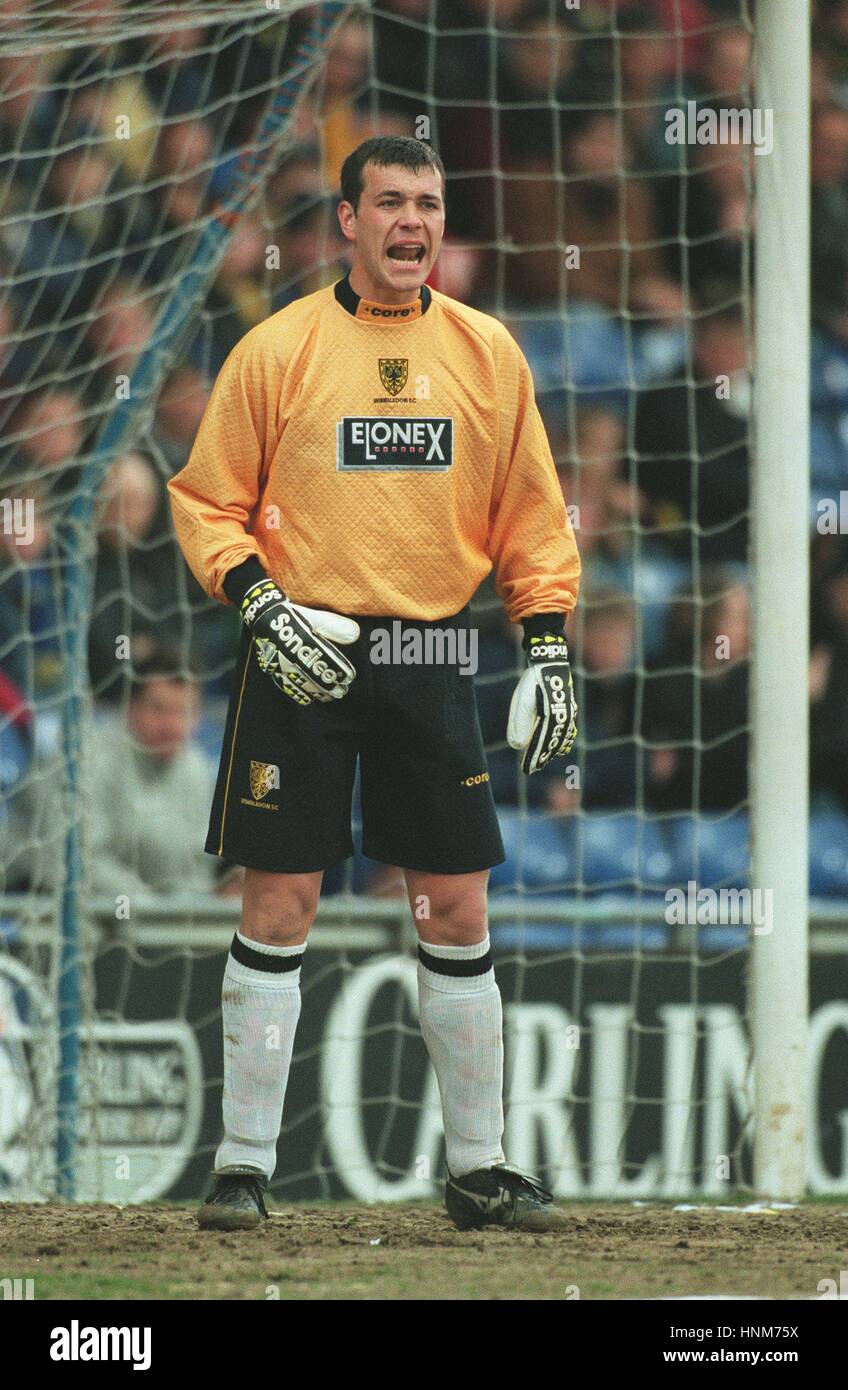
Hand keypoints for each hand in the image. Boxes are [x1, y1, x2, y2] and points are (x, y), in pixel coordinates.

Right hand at [241, 578, 358, 705]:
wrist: (264, 615)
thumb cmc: (293, 616)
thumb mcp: (316, 617)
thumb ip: (335, 626)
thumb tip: (355, 635)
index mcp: (303, 643)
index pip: (326, 662)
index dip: (337, 672)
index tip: (348, 678)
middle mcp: (291, 657)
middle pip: (314, 678)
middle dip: (329, 686)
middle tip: (341, 691)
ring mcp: (280, 665)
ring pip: (301, 685)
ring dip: (316, 692)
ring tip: (328, 696)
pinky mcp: (271, 670)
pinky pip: (286, 686)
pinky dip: (299, 693)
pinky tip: (308, 697)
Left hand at [507, 630, 576, 774]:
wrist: (550, 663)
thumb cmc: (533, 681)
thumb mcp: (522, 700)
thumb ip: (520, 722)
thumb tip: (517, 746)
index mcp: (551, 716)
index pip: (541, 742)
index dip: (534, 757)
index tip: (527, 769)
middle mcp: (563, 718)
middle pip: (552, 744)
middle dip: (543, 757)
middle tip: (533, 769)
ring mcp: (569, 714)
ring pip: (562, 739)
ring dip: (552, 751)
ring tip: (543, 760)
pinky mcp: (570, 710)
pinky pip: (568, 731)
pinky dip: (563, 741)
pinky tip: (558, 747)